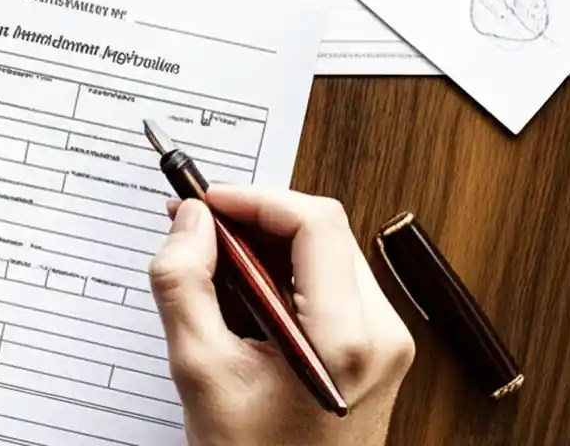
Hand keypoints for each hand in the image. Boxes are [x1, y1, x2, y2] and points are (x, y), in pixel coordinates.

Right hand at [149, 186, 414, 445]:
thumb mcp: (200, 371)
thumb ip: (185, 284)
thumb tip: (191, 221)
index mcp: (348, 339)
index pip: (313, 223)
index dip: (253, 198)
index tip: (204, 201)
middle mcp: (382, 334)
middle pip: (322, 231)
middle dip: (255, 217)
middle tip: (196, 225)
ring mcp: (385, 342)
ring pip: (325, 252)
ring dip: (266, 243)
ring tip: (211, 261)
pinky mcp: (375, 348)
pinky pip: (330, 282)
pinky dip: (282, 271)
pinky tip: (240, 289)